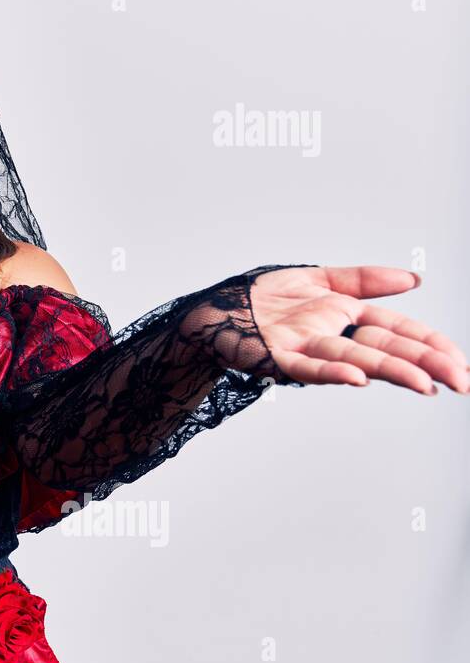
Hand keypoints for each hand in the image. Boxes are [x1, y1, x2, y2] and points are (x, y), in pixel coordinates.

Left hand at [249, 266, 468, 393]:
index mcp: (346, 317)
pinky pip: (307, 367)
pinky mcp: (277, 357)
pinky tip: (357, 379)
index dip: (430, 344)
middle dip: (426, 364)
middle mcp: (331, 337)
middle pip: (386, 349)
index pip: (399, 331)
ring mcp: (306, 348)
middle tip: (462, 382)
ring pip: (355, 361)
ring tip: (426, 384)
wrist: (216, 309)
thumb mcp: (320, 279)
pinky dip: (332, 373)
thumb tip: (414, 278)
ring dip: (391, 371)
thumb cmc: (264, 299)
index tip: (461, 364)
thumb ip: (364, 280)